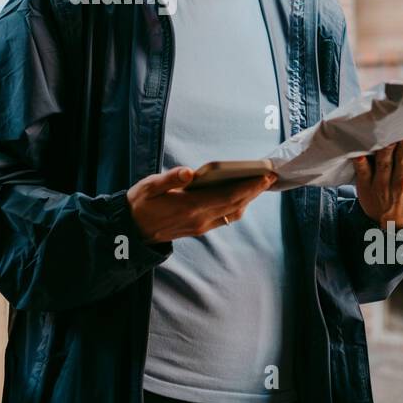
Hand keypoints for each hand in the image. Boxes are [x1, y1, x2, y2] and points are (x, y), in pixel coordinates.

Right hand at [126, 166, 277, 243]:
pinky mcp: (199, 228)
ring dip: (248, 200)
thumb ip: (170, 179)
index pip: (228, 196)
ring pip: (233, 213)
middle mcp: (200, 219)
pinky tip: (240, 196)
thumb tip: (188, 172)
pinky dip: (236, 206)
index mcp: (190, 206)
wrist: (132, 230)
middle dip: (255, 191)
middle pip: (236, 205)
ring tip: (259, 185)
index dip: (249, 187)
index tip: (264, 176)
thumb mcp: (149, 187)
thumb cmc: (140, 204)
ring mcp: (201, 226)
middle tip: (270, 177)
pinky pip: (225, 218)